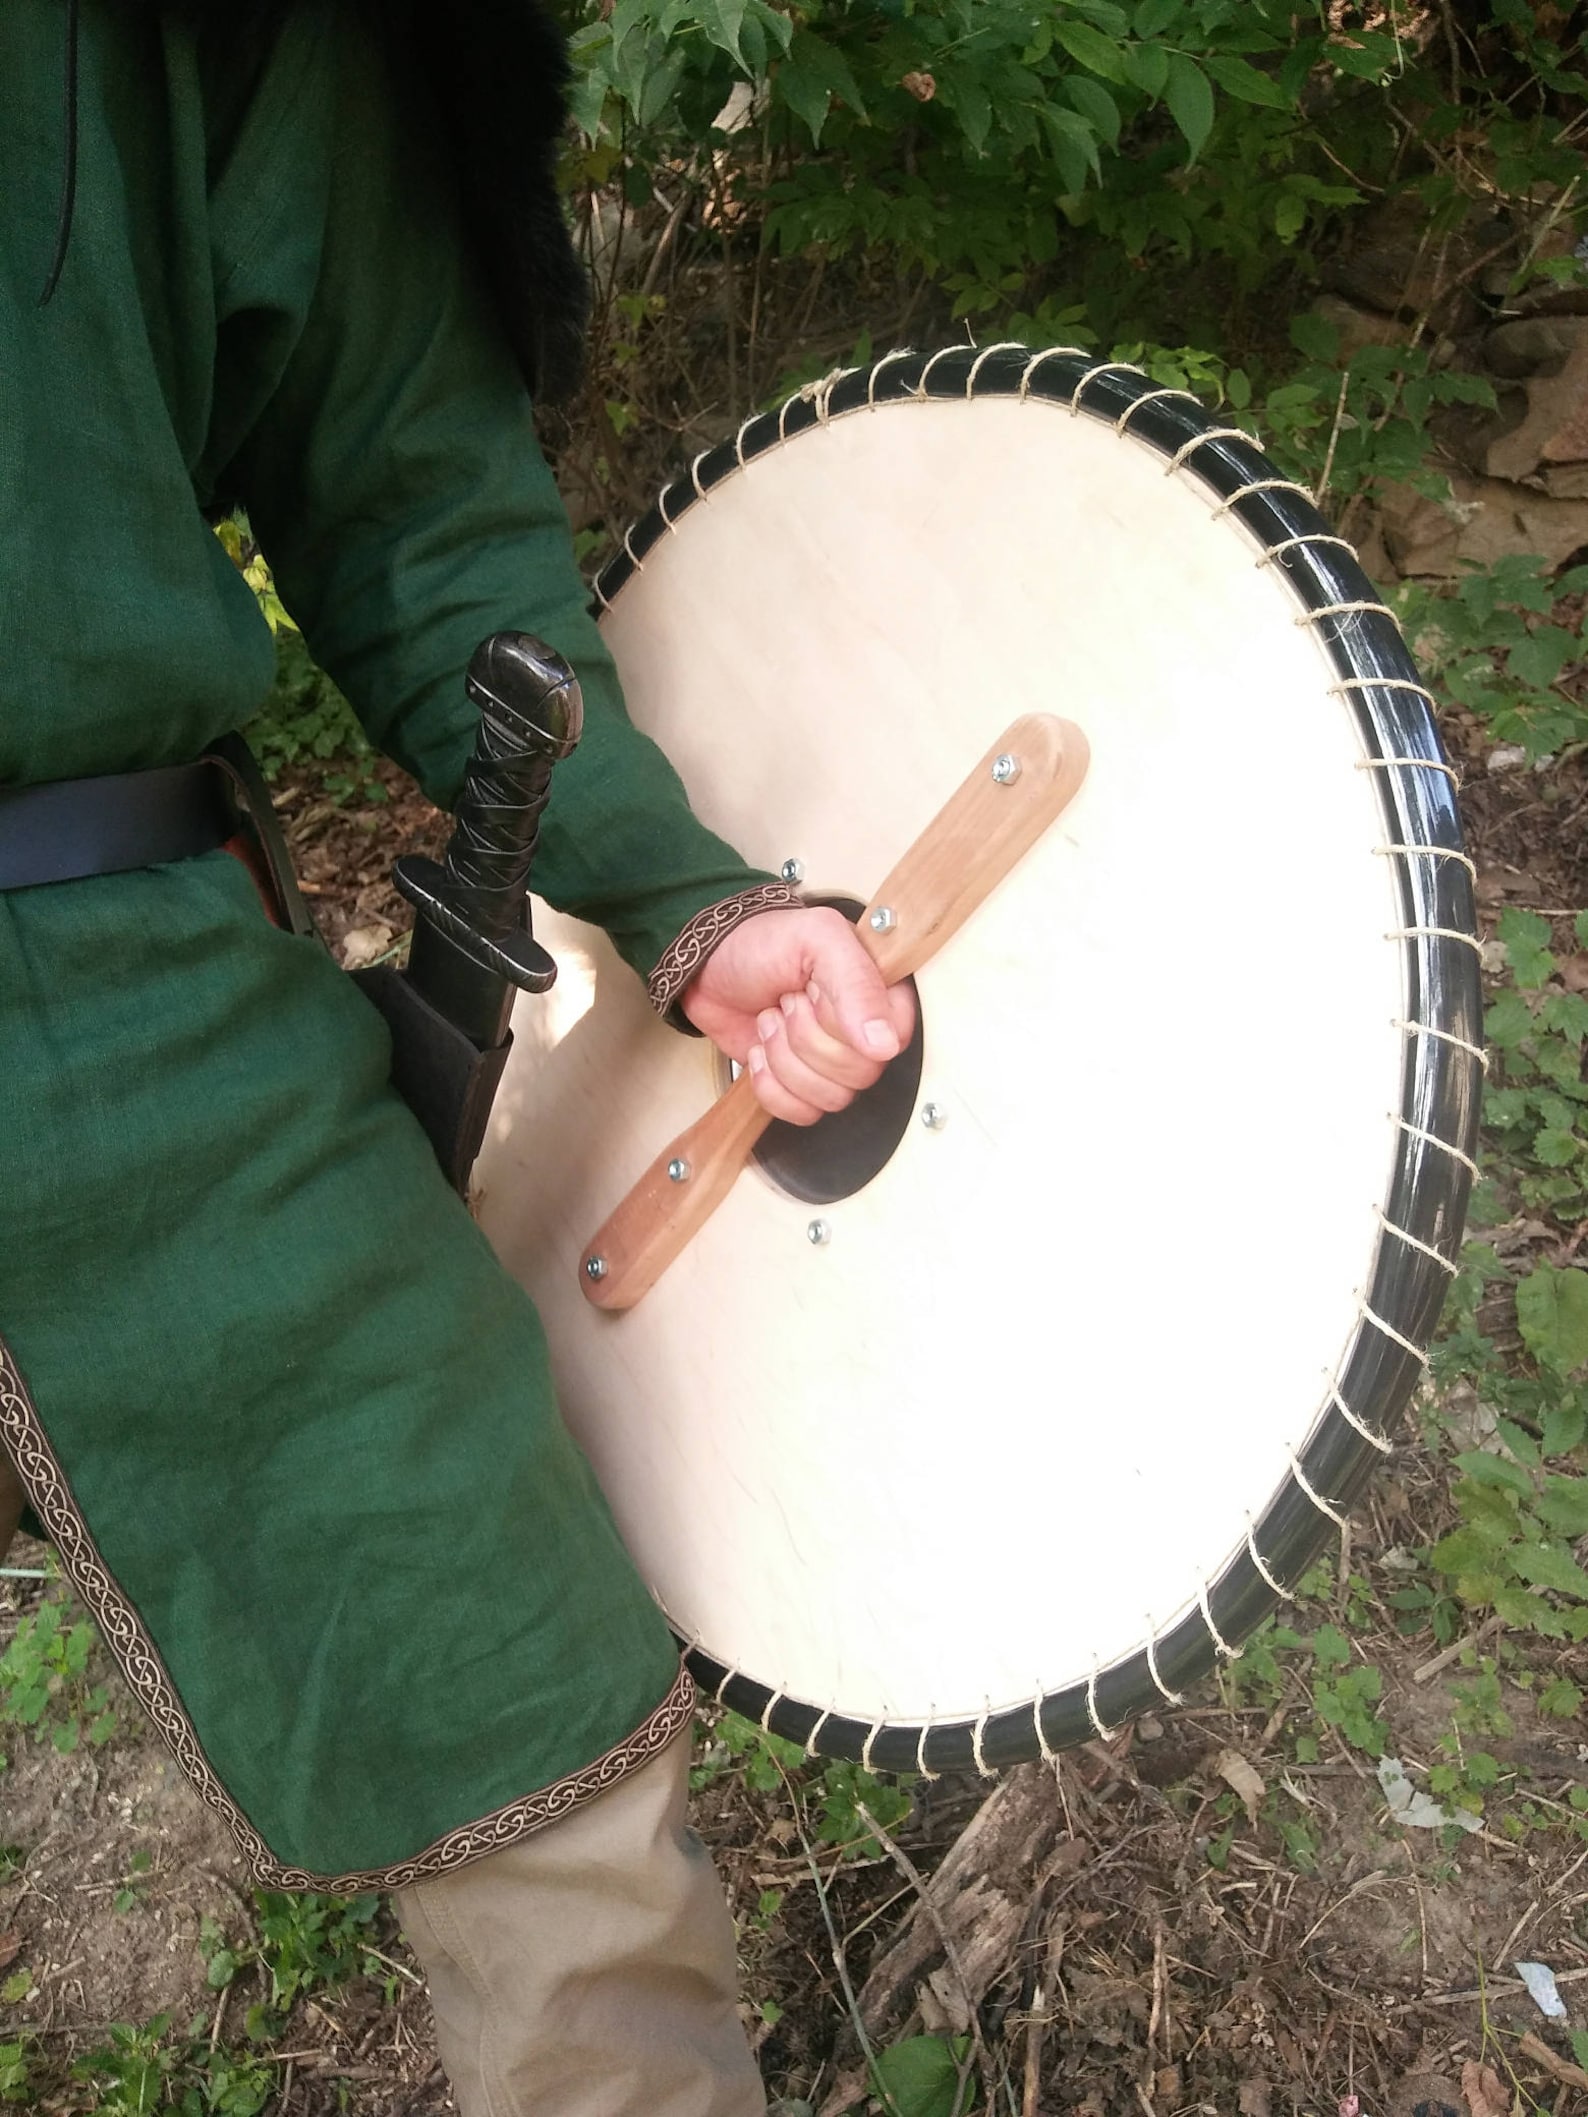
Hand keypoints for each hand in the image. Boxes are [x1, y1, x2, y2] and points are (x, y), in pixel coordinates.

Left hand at [680, 907, 915, 1124]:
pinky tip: (759, 1051)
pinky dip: (771, 1086)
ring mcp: (834, 1063)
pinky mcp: (802, 1086)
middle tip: (785, 1004)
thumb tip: (886, 1046)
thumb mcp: (816, 940)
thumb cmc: (763, 943)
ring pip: (833, 1098)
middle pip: (860, 1074)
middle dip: (806, 1039)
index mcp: (881, 992)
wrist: (708, 967)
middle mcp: (865, 1032)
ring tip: (769, 1020)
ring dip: (785, 1060)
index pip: (894, 1039)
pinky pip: (804, 1114)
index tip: (813, 993)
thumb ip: (857, 985)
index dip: (845, 1024)